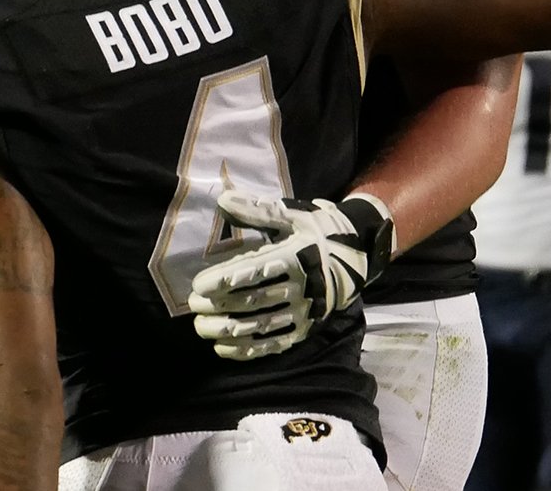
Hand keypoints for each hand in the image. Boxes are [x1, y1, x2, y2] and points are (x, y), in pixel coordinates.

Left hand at [185, 191, 392, 360]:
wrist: (357, 255)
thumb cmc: (315, 231)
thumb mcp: (291, 215)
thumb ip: (257, 210)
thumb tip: (222, 200)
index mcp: (297, 257)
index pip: (256, 272)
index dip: (226, 280)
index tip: (198, 285)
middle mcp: (303, 287)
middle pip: (256, 301)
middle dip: (221, 305)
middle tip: (193, 305)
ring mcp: (306, 312)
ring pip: (263, 326)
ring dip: (230, 329)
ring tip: (200, 328)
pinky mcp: (307, 329)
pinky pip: (276, 343)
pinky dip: (249, 349)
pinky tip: (223, 348)